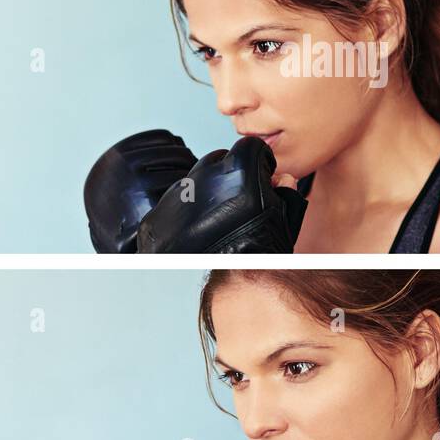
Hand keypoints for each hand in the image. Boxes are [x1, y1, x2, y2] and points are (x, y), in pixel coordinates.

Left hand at [137, 135, 306, 254]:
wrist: (225, 292)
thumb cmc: (259, 257)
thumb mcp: (282, 220)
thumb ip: (284, 191)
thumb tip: (281, 177)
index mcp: (240, 171)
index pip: (249, 148)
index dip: (258, 163)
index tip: (260, 178)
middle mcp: (204, 179)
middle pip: (219, 161)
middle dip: (230, 178)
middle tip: (236, 206)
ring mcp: (175, 198)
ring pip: (192, 183)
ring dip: (205, 197)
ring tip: (214, 227)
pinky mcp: (155, 219)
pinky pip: (170, 208)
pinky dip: (182, 218)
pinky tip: (194, 238)